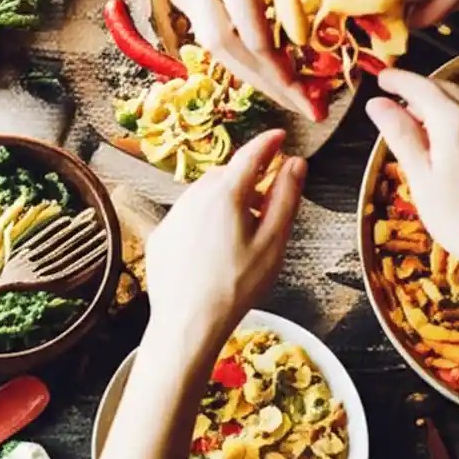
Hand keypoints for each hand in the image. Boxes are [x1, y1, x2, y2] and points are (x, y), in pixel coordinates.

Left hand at [145, 130, 305, 332]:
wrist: (188, 323)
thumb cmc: (235, 287)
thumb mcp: (273, 242)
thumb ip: (286, 197)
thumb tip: (296, 164)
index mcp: (226, 194)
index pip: (251, 154)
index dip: (269, 142)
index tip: (280, 136)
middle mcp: (195, 197)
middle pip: (228, 174)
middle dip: (249, 176)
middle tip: (269, 195)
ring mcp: (174, 216)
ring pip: (205, 194)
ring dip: (227, 198)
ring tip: (245, 227)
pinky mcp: (162, 236)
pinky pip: (189, 216)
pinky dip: (206, 218)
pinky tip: (217, 246)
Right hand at [166, 0, 316, 118]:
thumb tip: (309, 45)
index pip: (252, 31)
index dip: (279, 68)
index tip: (307, 93)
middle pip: (227, 50)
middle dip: (267, 85)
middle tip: (304, 109)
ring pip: (215, 50)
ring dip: (254, 77)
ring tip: (290, 98)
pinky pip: (211, 35)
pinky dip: (241, 55)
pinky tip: (266, 71)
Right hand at [365, 69, 458, 292]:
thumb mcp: (421, 178)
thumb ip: (400, 136)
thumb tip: (378, 105)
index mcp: (455, 123)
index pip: (421, 87)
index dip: (398, 80)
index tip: (381, 78)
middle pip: (445, 90)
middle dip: (418, 90)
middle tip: (394, 100)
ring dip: (439, 105)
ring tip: (417, 124)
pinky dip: (458, 120)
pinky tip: (448, 144)